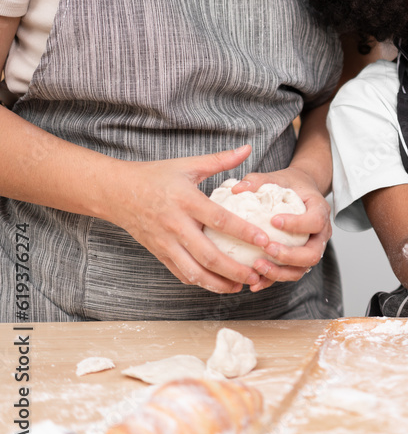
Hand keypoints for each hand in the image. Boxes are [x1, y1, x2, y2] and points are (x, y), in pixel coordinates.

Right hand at [107, 145, 265, 293]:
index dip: (244, 232)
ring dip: (219, 283)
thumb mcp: (187, 165)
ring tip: (242, 286)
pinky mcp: (159, 253)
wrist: (116, 192)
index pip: (220, 220)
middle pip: (209, 255)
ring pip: (194, 271)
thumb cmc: (156, 176)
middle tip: (258, 274)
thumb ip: (220, 160)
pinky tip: (219, 285)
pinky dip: (201, 283)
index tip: (265, 240)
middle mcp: (176, 225)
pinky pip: (181, 273)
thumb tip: (247, 148)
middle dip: (235, 268)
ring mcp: (165, 243)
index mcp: (186, 201)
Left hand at [231, 166, 332, 290]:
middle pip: (312, 254)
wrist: (301, 193)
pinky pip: (288, 275)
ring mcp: (311, 249)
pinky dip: (272, 280)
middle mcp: (320, 234)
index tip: (274, 221)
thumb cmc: (290, 185)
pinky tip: (254, 283)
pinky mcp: (298, 260)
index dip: (297, 224)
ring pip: (301, 270)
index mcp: (320, 210)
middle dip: (289, 256)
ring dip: (279, 272)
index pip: (315, 221)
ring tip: (257, 266)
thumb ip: (259, 181)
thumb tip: (236, 189)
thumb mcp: (278, 178)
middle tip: (267, 248)